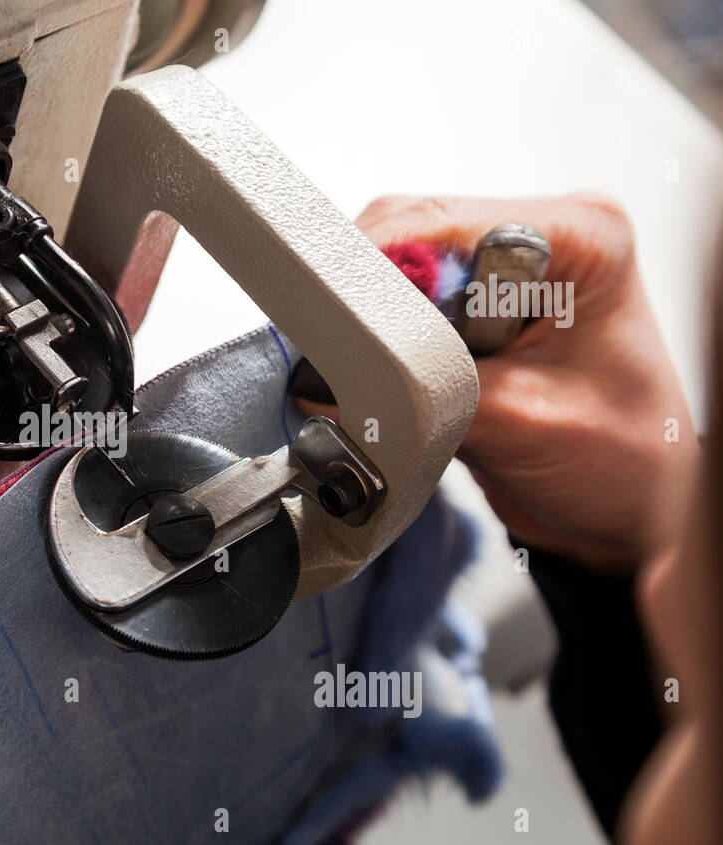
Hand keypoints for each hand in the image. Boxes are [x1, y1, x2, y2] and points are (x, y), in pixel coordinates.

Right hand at [303, 193, 698, 571]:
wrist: (628, 508)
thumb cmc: (624, 463)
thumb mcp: (521, 423)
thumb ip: (428, 391)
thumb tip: (329, 380)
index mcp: (581, 237)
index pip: (447, 223)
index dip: (381, 268)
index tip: (333, 317)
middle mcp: (540, 236)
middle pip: (408, 232)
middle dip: (368, 298)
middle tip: (335, 358)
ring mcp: (501, 270)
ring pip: (390, 266)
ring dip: (371, 324)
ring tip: (367, 376)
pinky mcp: (471, 306)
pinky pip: (398, 304)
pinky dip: (379, 342)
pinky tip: (384, 377)